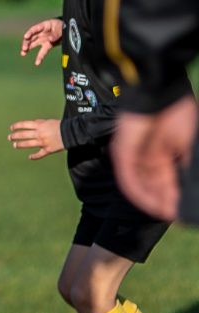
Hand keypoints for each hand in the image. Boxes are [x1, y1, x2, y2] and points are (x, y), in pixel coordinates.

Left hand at [8, 118, 63, 159]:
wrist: (71, 133)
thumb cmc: (61, 125)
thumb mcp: (48, 121)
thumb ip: (40, 123)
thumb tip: (32, 124)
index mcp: (39, 126)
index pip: (24, 125)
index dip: (16, 126)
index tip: (11, 128)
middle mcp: (39, 134)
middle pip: (23, 135)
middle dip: (15, 136)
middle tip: (10, 137)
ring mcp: (42, 142)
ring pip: (28, 144)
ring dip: (20, 145)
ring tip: (14, 145)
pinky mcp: (48, 149)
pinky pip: (40, 154)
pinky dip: (34, 156)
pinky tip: (30, 157)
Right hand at [19, 19, 63, 65]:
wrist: (69, 30)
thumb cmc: (63, 26)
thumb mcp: (61, 28)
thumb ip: (56, 34)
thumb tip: (50, 39)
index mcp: (44, 26)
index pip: (35, 29)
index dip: (30, 33)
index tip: (25, 37)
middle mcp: (41, 33)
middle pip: (31, 37)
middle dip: (26, 42)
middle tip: (24, 48)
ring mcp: (43, 39)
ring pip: (33, 44)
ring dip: (27, 48)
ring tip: (23, 53)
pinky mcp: (47, 46)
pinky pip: (42, 52)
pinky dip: (39, 57)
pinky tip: (37, 63)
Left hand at [112, 96, 198, 220]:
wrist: (157, 97)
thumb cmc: (178, 115)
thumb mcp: (188, 146)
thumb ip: (186, 167)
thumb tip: (189, 186)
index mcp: (166, 152)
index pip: (169, 178)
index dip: (176, 194)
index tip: (182, 208)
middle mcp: (149, 156)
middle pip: (156, 184)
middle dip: (166, 200)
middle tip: (176, 215)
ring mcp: (135, 156)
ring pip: (143, 185)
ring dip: (154, 201)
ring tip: (166, 214)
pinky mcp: (122, 155)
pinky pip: (129, 179)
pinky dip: (140, 194)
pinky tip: (151, 205)